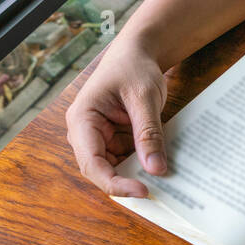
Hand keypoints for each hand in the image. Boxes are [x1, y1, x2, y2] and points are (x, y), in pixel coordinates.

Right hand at [66, 37, 169, 196]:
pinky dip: (143, 164)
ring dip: (136, 175)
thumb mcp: (144, 97)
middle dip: (126, 183)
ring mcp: (100, 137)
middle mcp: (85, 132)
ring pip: (115, 168)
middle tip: (156, 193)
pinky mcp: (115, 139)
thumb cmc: (134, 67)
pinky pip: (127, 159)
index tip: (142, 191)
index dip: (114, 183)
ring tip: (162, 182)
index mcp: (82, 120)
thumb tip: (155, 169)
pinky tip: (160, 167)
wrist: (137, 52)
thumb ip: (148, 133)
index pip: (92, 163)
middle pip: (101, 170)